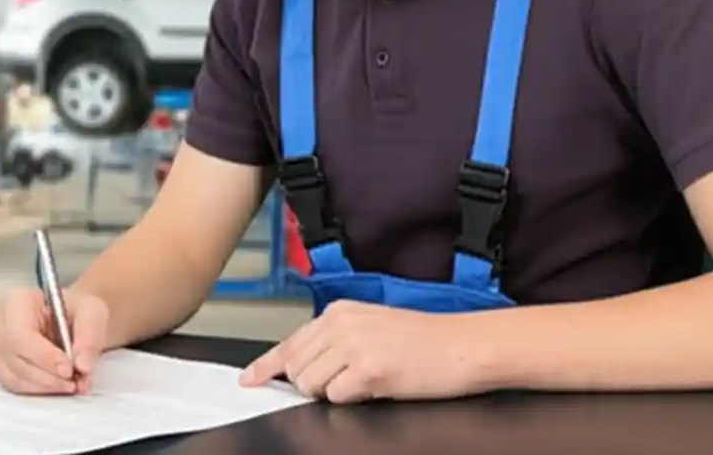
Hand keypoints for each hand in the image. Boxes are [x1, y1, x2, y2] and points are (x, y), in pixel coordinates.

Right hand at [0, 286, 109, 395]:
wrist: (70, 319)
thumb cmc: (76, 311)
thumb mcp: (92, 313)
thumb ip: (89, 336)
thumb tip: (82, 365)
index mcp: (16, 299)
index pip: (20, 333)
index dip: (43, 356)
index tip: (68, 368)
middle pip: (14, 358)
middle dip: (47, 376)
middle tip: (73, 382)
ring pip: (13, 376)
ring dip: (44, 386)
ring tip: (70, 385)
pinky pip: (13, 386)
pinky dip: (38, 391)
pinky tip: (57, 387)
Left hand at [239, 300, 488, 402]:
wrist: (463, 345)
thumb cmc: (424, 340)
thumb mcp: (371, 327)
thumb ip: (335, 341)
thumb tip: (300, 366)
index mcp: (339, 312)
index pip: (290, 342)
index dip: (267, 365)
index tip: (249, 378)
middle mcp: (341, 324)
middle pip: (297, 369)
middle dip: (313, 385)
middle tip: (348, 382)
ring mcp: (354, 345)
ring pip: (312, 386)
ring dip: (334, 392)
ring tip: (366, 380)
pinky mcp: (369, 369)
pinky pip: (338, 398)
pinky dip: (355, 400)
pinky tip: (378, 386)